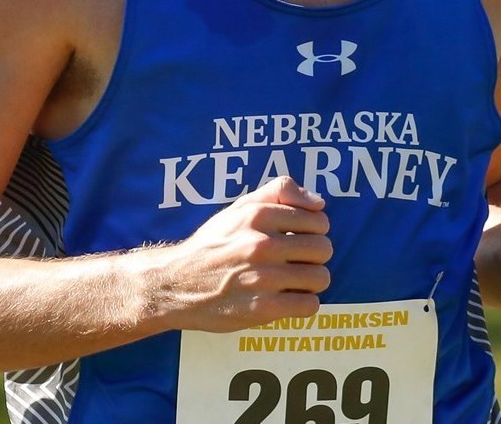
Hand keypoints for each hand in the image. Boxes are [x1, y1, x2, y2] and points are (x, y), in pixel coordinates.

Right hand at [160, 176, 332, 332]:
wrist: (177, 283)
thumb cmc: (214, 243)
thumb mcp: (240, 206)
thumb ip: (279, 192)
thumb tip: (319, 202)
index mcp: (258, 215)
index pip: (319, 220)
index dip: (315, 229)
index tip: (302, 236)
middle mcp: (262, 244)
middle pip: (323, 249)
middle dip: (315, 255)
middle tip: (299, 260)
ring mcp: (263, 278)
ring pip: (321, 277)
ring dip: (311, 280)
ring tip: (294, 279)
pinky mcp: (262, 309)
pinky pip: (310, 305)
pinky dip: (303, 303)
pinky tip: (287, 298)